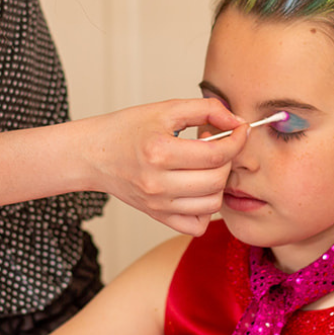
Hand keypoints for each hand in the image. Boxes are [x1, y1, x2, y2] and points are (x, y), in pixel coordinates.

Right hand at [84, 99, 247, 235]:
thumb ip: (205, 109)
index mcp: (159, 152)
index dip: (237, 140)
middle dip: (228, 160)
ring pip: (212, 204)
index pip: (216, 154)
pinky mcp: (158, 216)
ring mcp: (158, 204)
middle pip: (217, 180)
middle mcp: (158, 183)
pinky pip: (197, 225)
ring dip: (219, 183)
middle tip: (217, 144)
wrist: (93, 154)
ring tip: (206, 165)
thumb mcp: (165, 109)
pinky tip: (198, 189)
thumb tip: (237, 121)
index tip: (240, 130)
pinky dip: (206, 210)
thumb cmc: (126, 129)